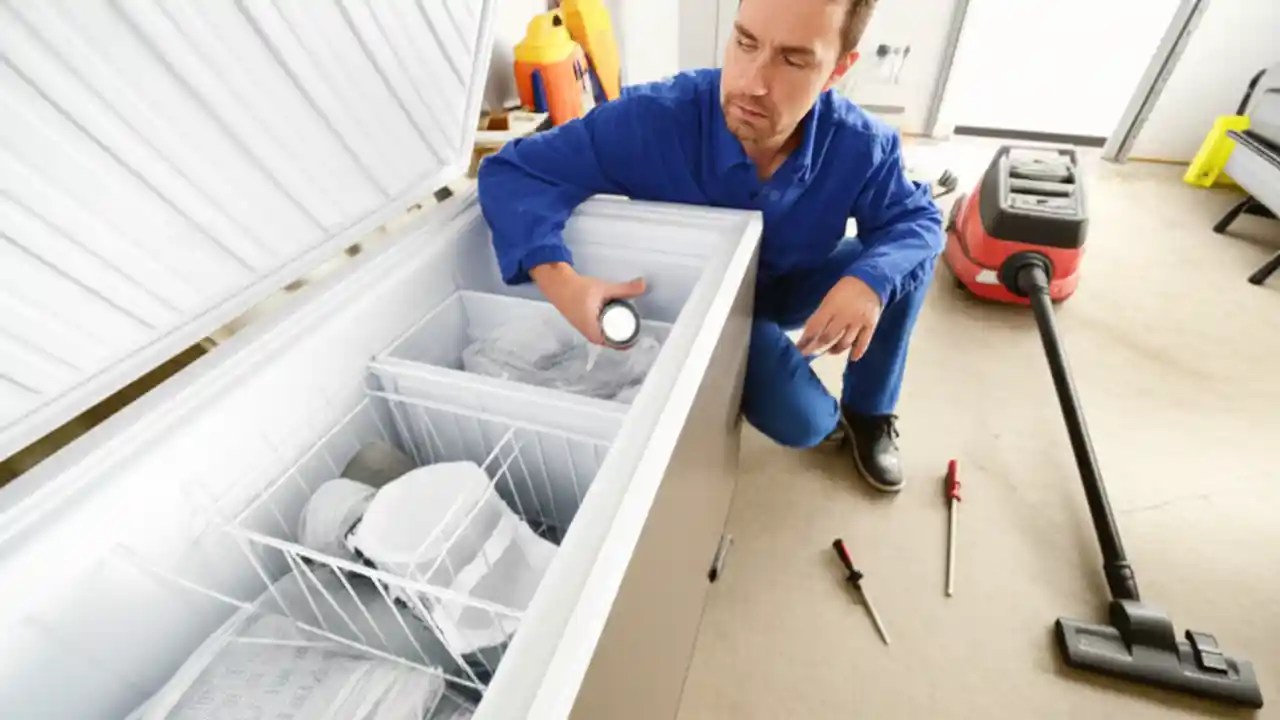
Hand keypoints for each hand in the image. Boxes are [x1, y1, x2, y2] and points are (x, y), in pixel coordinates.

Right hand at [530, 262, 646, 344]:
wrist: (558, 285)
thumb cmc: (579, 289)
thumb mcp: (604, 289)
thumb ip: (625, 289)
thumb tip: (644, 285)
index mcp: (595, 333)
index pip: (617, 345)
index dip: (630, 341)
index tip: (640, 331)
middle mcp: (591, 336)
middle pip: (614, 341)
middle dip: (626, 335)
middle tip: (638, 323)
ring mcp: (587, 332)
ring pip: (608, 336)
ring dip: (618, 330)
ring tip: (631, 320)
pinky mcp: (585, 326)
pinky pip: (602, 331)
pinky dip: (611, 327)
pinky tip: (618, 319)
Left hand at [797, 277, 881, 360]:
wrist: (870, 280)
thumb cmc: (845, 290)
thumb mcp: (829, 299)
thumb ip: (821, 315)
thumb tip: (809, 334)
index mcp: (831, 307)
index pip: (814, 328)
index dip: (805, 341)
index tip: (798, 350)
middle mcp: (844, 316)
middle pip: (828, 337)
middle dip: (817, 347)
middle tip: (811, 353)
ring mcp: (858, 321)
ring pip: (844, 342)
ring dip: (835, 350)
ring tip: (830, 351)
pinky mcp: (870, 325)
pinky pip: (863, 342)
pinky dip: (857, 351)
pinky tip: (852, 357)